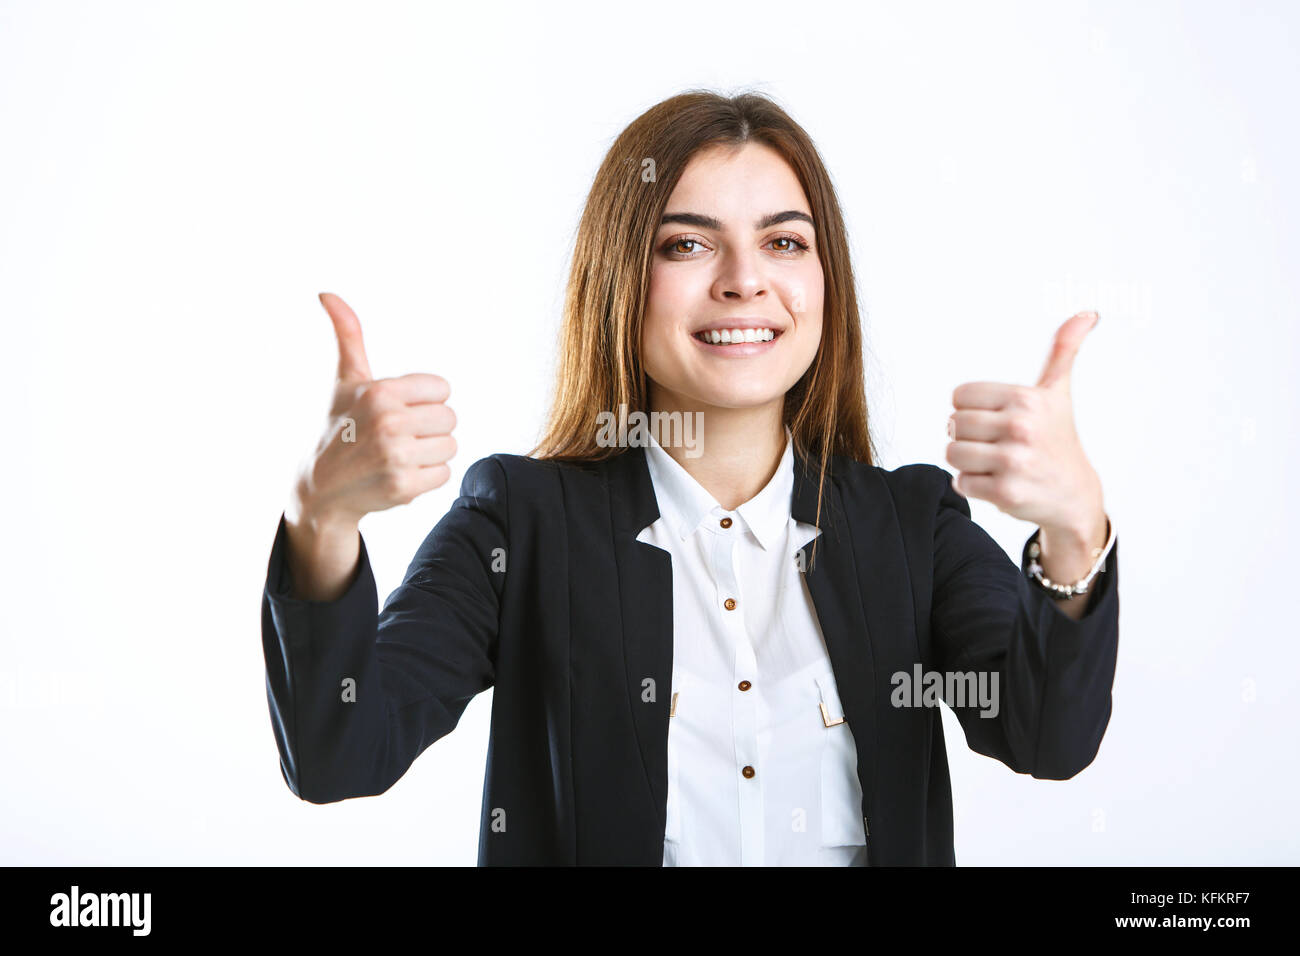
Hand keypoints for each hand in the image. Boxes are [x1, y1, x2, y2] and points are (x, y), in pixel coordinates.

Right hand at [291, 292, 457, 526]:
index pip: (442, 390)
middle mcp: (389, 422)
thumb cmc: (340, 427)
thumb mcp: (346, 381)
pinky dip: (427, 478)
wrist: (322, 488)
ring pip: (450, 446)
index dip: (424, 401)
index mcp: (381, 392)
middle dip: (429, 428)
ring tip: (399, 455)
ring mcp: (396, 456)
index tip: (399, 410)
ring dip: (430, 454)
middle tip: (399, 436)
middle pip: (450, 418)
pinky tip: (400, 475)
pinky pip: (444, 474)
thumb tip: (326, 292)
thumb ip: (348, 336)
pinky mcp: (404, 487)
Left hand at [945, 311, 1104, 540]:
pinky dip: (972, 485)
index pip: (959, 397)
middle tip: (995, 445)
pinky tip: (997, 482)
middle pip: (953, 425)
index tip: (994, 420)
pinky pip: (961, 483)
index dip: (971, 410)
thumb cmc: (1058, 438)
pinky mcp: (1006, 493)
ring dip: (966, 462)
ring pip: (952, 454)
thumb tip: (1087, 313)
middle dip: (968, 437)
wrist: (1075, 494)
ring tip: (993, 463)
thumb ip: (1063, 351)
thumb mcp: (1058, 392)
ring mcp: (1013, 462)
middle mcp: (1020, 427)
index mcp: (1026, 398)